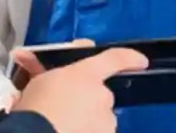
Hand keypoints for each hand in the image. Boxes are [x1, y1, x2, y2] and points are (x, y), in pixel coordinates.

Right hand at [10, 45, 148, 132]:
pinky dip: (87, 131)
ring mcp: (105, 122)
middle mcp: (102, 96)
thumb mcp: (38, 80)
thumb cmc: (34, 108)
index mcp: (87, 75)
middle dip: (87, 99)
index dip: (130, 58)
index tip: (141, 61)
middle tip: (65, 106)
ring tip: (64, 123)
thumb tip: (56, 50)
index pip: (116, 59)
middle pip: (102, 95)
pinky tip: (67, 130)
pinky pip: (98, 132)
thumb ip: (49, 64)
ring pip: (101, 118)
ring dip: (87, 119)